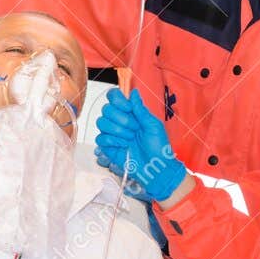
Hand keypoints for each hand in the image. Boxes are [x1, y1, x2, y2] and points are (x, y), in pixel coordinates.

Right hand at [93, 89, 189, 204]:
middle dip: (122, 119)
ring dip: (118, 130)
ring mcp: (111, 133)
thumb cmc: (158, 145)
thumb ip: (141, 109)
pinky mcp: (107, 146)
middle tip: (135, 129)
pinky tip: (123, 146)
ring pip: (102, 123)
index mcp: (130, 112)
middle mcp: (118, 120)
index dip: (117, 100)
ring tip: (130, 139)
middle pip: (106, 109)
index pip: (113, 97)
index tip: (129, 108)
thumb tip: (134, 92)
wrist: (155, 166)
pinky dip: (113, 141)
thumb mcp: (153, 125)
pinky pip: (100, 138)